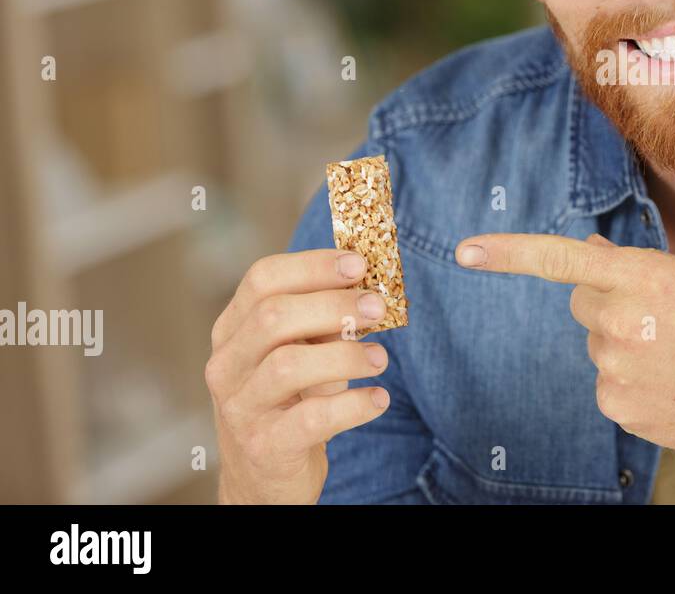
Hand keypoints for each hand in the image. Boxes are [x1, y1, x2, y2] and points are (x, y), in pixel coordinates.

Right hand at [206, 249, 392, 503]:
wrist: (264, 478)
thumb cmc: (289, 401)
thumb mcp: (299, 354)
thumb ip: (322, 322)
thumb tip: (368, 287)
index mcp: (233, 330)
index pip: (262, 279)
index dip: (313, 265)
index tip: (358, 263)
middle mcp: (227, 365)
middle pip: (274, 316)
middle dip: (334, 305)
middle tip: (377, 307)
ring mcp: (240, 408)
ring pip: (289, 365)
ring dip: (346, 355)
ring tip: (380, 359)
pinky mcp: (265, 447)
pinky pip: (312, 418)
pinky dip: (353, 405)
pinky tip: (378, 399)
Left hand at [454, 231, 674, 500]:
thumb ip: (637, 262)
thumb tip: (588, 251)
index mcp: (645, 276)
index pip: (562, 259)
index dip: (509, 253)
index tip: (465, 251)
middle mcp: (621, 320)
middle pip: (581, 299)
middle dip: (606, 300)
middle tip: (659, 316)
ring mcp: (615, 367)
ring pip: (597, 342)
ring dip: (623, 341)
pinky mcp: (615, 404)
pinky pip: (607, 379)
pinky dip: (631, 379)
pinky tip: (670, 383)